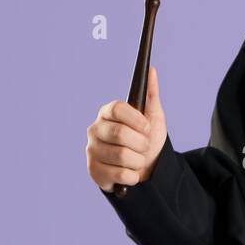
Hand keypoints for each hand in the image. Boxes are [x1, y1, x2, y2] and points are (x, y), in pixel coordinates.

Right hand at [86, 65, 169, 191]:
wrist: (146, 169)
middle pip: (119, 133)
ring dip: (138, 160)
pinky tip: (130, 172)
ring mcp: (92, 150)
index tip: (147, 128)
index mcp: (108, 112)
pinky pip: (120, 174)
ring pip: (121, 155)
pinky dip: (133, 175)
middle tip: (144, 146)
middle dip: (141, 143)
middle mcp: (95, 129)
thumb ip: (151, 94)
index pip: (117, 108)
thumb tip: (152, 69)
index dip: (136, 119)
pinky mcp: (93, 171)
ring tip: (138, 159)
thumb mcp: (153, 116)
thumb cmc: (148, 139)